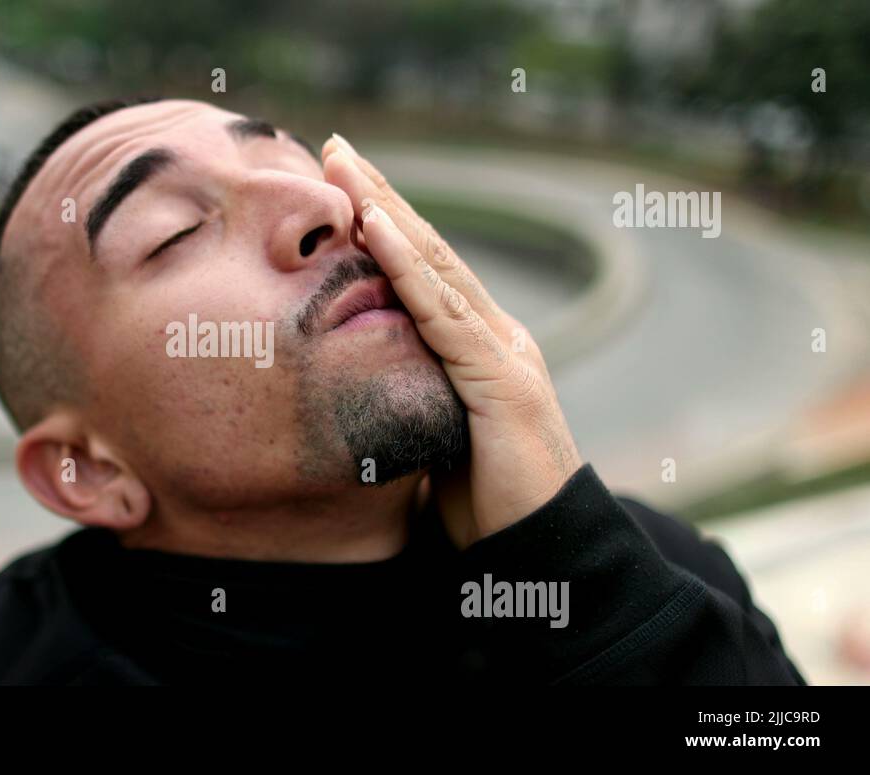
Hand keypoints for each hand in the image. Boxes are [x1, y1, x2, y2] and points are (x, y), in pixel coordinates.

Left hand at [322, 134, 582, 548]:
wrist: (539, 554)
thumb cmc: (484, 504)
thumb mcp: (433, 433)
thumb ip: (409, 394)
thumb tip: (362, 379)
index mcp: (477, 349)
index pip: (423, 272)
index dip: (384, 223)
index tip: (342, 184)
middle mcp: (496, 337)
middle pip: (428, 252)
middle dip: (381, 195)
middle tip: (335, 148)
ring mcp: (503, 354)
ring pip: (435, 268)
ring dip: (387, 210)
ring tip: (345, 167)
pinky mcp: (502, 381)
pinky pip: (443, 314)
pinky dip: (406, 267)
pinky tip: (375, 228)